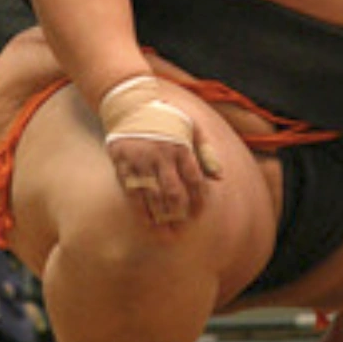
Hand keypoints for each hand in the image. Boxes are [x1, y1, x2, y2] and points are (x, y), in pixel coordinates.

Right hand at [99, 75, 221, 228]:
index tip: (198, 215)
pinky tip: (148, 224)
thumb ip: (206, 151)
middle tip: (183, 231)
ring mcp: (141, 161)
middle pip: (174, 193)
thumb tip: (219, 177)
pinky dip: (141, 211)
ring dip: (161, 219)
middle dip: (180, 215)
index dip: (198, 200)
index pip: (194, 180)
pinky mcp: (123, 165)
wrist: (129, 104)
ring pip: (153, 197)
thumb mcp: (190, 126)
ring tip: (167, 236)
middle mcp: (161, 156)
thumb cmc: (164, 117)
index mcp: (181, 147)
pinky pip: (133, 193)